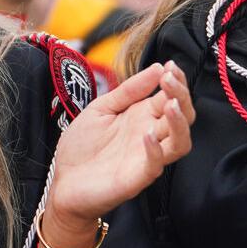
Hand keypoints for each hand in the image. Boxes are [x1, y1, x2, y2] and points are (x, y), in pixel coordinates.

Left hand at [44, 60, 192, 233]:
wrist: (63, 181)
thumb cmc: (82, 146)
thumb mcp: (101, 108)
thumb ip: (128, 90)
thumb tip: (157, 67)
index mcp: (142, 116)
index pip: (172, 97)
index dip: (177, 81)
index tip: (172, 65)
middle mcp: (150, 135)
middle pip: (183, 116)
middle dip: (181, 95)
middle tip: (170, 80)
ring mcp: (146, 157)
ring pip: (180, 142)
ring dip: (179, 122)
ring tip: (171, 104)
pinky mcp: (136, 178)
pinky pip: (156, 165)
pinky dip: (156, 150)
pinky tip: (147, 134)